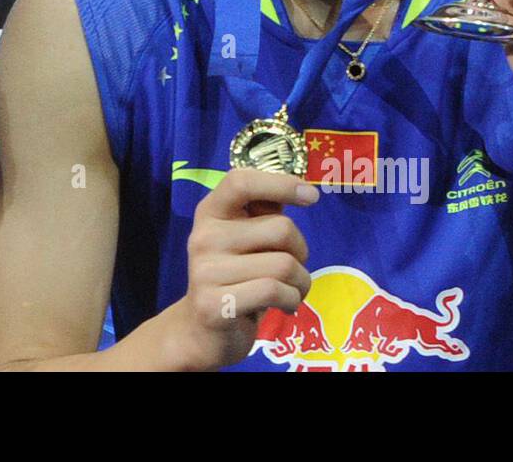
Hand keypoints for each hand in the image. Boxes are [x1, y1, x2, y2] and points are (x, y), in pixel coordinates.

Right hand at [165, 168, 318, 370]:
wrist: (200, 331)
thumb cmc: (234, 277)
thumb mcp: (244, 239)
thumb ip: (264, 214)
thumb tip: (300, 188)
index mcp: (210, 212)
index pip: (241, 181)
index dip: (280, 183)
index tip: (312, 196)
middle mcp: (204, 237)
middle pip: (281, 229)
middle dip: (301, 251)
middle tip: (293, 268)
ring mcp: (206, 271)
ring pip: (284, 265)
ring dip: (301, 282)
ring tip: (291, 291)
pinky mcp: (215, 305)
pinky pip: (275, 291)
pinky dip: (292, 301)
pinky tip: (284, 307)